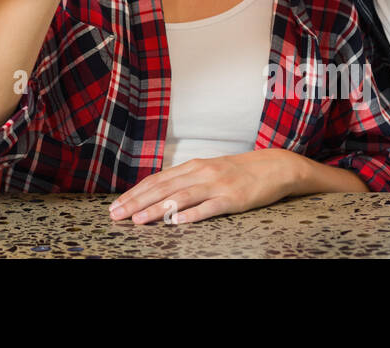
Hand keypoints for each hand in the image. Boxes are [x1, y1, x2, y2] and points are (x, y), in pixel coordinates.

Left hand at [108, 149, 303, 224]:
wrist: (273, 167)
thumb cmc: (237, 172)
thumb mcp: (207, 171)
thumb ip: (185, 181)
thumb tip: (157, 193)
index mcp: (192, 166)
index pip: (156, 180)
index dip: (135, 193)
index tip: (116, 205)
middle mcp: (201, 173)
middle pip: (163, 188)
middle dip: (136, 202)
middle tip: (116, 214)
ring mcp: (216, 185)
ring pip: (181, 198)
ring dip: (157, 209)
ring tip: (138, 220)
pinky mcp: (233, 199)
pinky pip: (209, 207)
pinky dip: (192, 214)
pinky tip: (177, 222)